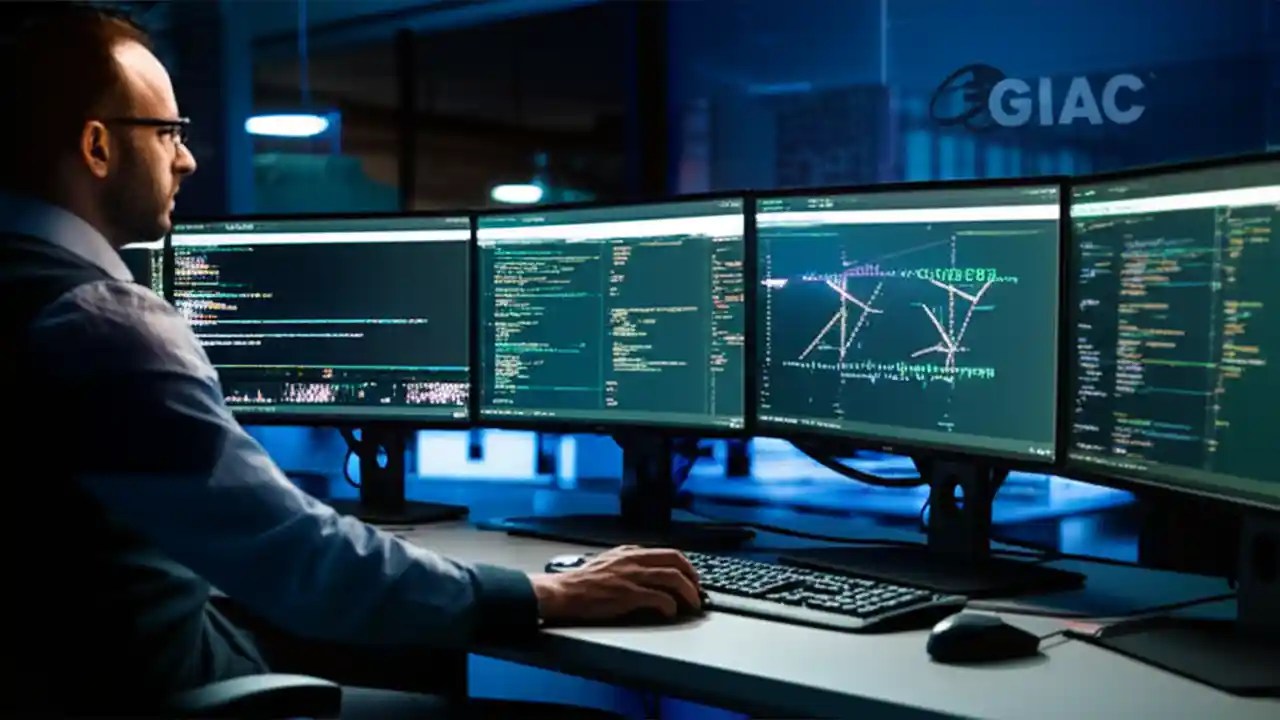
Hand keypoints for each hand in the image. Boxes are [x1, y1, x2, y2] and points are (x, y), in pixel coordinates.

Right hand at [529, 545, 701, 622]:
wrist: (563, 591)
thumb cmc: (582, 581)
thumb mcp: (610, 562)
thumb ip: (629, 563)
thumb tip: (650, 573)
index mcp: (631, 552)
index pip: (668, 553)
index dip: (686, 566)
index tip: (692, 578)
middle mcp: (634, 560)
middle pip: (676, 562)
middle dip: (693, 577)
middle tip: (697, 591)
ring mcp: (632, 577)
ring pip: (673, 578)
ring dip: (688, 593)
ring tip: (692, 604)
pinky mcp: (628, 595)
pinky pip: (659, 598)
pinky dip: (670, 606)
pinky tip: (671, 613)